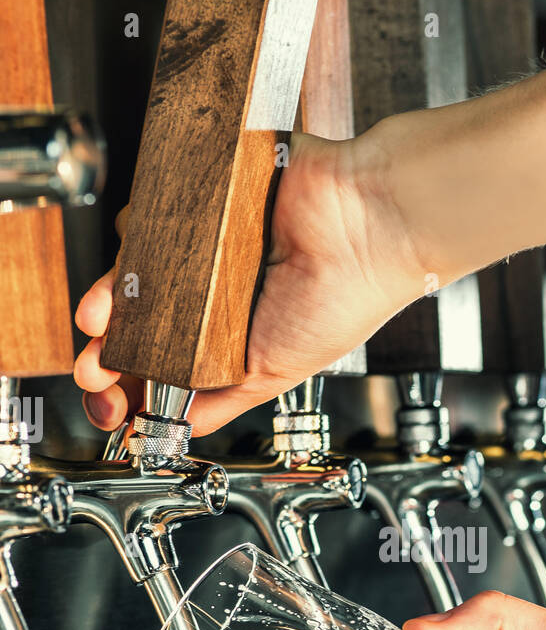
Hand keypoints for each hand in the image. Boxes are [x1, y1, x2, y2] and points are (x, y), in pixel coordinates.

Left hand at [73, 128, 428, 435]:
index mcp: (234, 339)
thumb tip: (175, 428)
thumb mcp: (273, 375)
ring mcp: (207, 246)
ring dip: (108, 295)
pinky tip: (139, 256)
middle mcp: (216, 294)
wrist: (368, 226)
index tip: (111, 407)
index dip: (129, 389)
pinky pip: (154, 213)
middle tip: (92, 366)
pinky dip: (137, 233)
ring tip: (100, 314)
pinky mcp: (203, 201)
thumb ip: (220, 401)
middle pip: (139, 322)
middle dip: (105, 349)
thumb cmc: (344, 298)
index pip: (164, 369)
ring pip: (138, 271)